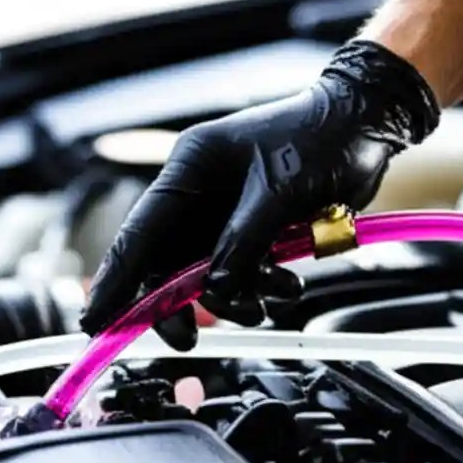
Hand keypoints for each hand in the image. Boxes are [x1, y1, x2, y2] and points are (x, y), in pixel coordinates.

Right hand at [80, 40, 439, 349]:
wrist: (366, 126)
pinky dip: (261, 288)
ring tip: (266, 302)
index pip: (138, 232)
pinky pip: (241, 272)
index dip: (116, 280)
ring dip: (234, 298)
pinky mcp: (254, 228)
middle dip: (179, 303)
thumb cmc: (320, 137)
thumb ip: (243, 242)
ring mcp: (225, 213)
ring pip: (207, 275)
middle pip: (167, 263)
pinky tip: (286, 286)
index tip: (97, 319)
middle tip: (189, 337)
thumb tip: (215, 290)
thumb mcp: (278, 190)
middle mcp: (199, 192)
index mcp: (189, 167)